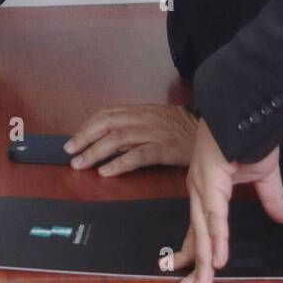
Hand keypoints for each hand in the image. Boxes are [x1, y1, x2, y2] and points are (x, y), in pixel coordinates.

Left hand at [64, 103, 198, 174]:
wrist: (212, 128)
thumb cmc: (182, 128)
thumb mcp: (157, 119)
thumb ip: (135, 125)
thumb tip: (109, 137)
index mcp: (141, 111)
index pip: (108, 114)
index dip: (88, 126)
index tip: (73, 139)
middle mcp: (144, 119)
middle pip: (108, 124)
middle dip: (85, 137)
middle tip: (70, 152)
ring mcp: (154, 133)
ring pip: (118, 139)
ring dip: (96, 152)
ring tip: (81, 163)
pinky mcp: (165, 149)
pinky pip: (139, 155)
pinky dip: (120, 163)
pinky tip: (106, 172)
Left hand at [168, 119, 282, 282]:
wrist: (250, 108)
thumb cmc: (250, 134)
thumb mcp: (264, 174)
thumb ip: (271, 198)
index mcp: (208, 189)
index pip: (199, 228)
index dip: (195, 253)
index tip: (191, 276)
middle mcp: (200, 188)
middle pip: (195, 234)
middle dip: (193, 265)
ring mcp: (202, 183)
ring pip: (202, 230)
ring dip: (203, 260)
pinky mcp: (210, 178)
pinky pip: (214, 215)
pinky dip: (216, 238)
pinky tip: (217, 258)